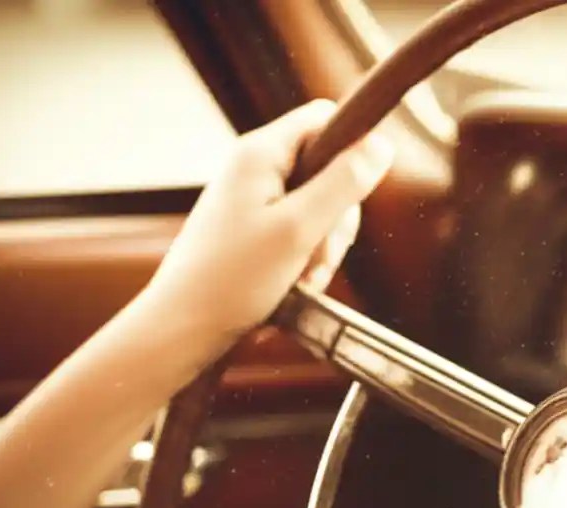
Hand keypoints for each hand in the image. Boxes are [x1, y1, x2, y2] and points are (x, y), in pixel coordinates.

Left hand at [143, 99, 394, 350]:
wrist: (183, 328)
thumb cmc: (230, 280)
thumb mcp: (299, 229)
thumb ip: (344, 183)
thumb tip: (383, 144)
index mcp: (260, 153)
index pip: (325, 119)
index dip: (353, 147)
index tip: (359, 191)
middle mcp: (257, 169)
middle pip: (330, 169)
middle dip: (339, 216)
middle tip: (321, 252)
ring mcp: (256, 200)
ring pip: (322, 208)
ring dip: (325, 246)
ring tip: (304, 277)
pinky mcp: (258, 230)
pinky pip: (304, 233)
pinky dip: (309, 260)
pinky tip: (296, 286)